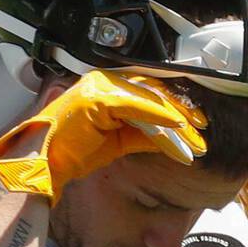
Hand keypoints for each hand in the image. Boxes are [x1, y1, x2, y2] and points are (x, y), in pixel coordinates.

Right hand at [0, 70, 206, 204]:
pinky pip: (137, 108)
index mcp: (106, 89)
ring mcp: (100, 88)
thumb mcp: (115, 143)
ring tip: (196, 140)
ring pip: (149, 102)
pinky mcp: (99, 100)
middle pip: (153, 93)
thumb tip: (170, 137)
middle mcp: (104, 82)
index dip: (174, 106)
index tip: (196, 122)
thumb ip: (140, 135)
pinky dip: (160, 118)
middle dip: (181, 113)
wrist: (43, 164)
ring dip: (176, 122)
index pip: (148, 92)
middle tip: (203, 129)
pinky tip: (178, 128)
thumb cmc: (72, 154)